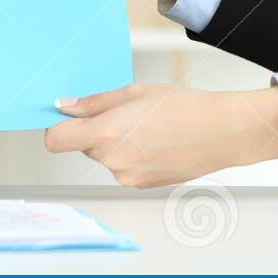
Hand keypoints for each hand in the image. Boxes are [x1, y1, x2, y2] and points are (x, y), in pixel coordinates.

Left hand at [45, 83, 277, 186]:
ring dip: (116, 143)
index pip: (56, 140)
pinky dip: (132, 155)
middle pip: (84, 145)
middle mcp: (113, 160)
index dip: (57, 128)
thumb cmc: (183, 107)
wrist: (221, 132)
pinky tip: (157, 142)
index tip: (64, 118)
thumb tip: (65, 107)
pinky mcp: (141, 185)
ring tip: (149, 128)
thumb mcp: (134, 92)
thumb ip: (95, 102)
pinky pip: (123, 167)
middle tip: (126, 114)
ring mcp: (127, 176)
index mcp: (108, 133)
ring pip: (105, 156)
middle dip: (96, 130)